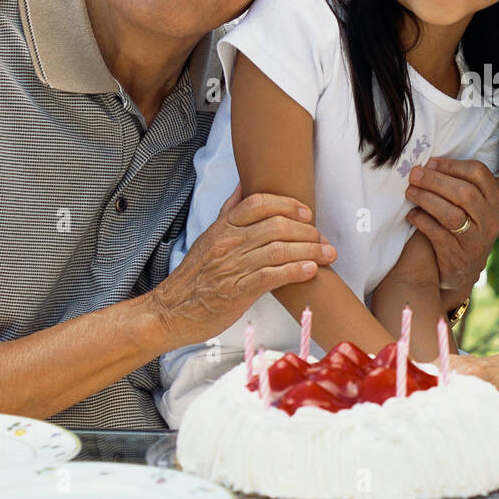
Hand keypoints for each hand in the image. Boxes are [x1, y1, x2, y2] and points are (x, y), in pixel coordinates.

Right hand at [150, 186, 335, 345]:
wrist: (170, 312)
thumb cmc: (194, 277)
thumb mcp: (208, 238)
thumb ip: (229, 212)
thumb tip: (243, 185)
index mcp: (222, 228)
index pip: (258, 203)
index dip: (287, 204)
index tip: (307, 213)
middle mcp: (228, 244)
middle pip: (276, 226)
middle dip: (307, 230)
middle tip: (323, 238)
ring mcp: (232, 267)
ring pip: (279, 250)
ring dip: (310, 250)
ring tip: (328, 254)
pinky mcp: (237, 292)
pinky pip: (272, 276)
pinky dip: (296, 271)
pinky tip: (312, 270)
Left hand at [404, 157, 498, 294]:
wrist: (462, 272)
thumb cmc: (465, 228)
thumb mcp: (476, 207)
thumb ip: (467, 184)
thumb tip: (435, 158)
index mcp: (496, 201)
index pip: (478, 173)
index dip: (452, 165)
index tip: (430, 163)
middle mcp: (490, 221)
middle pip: (464, 192)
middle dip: (435, 180)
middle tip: (414, 174)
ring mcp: (476, 241)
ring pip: (451, 214)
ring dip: (427, 199)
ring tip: (410, 191)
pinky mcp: (458, 257)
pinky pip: (438, 235)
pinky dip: (422, 221)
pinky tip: (411, 214)